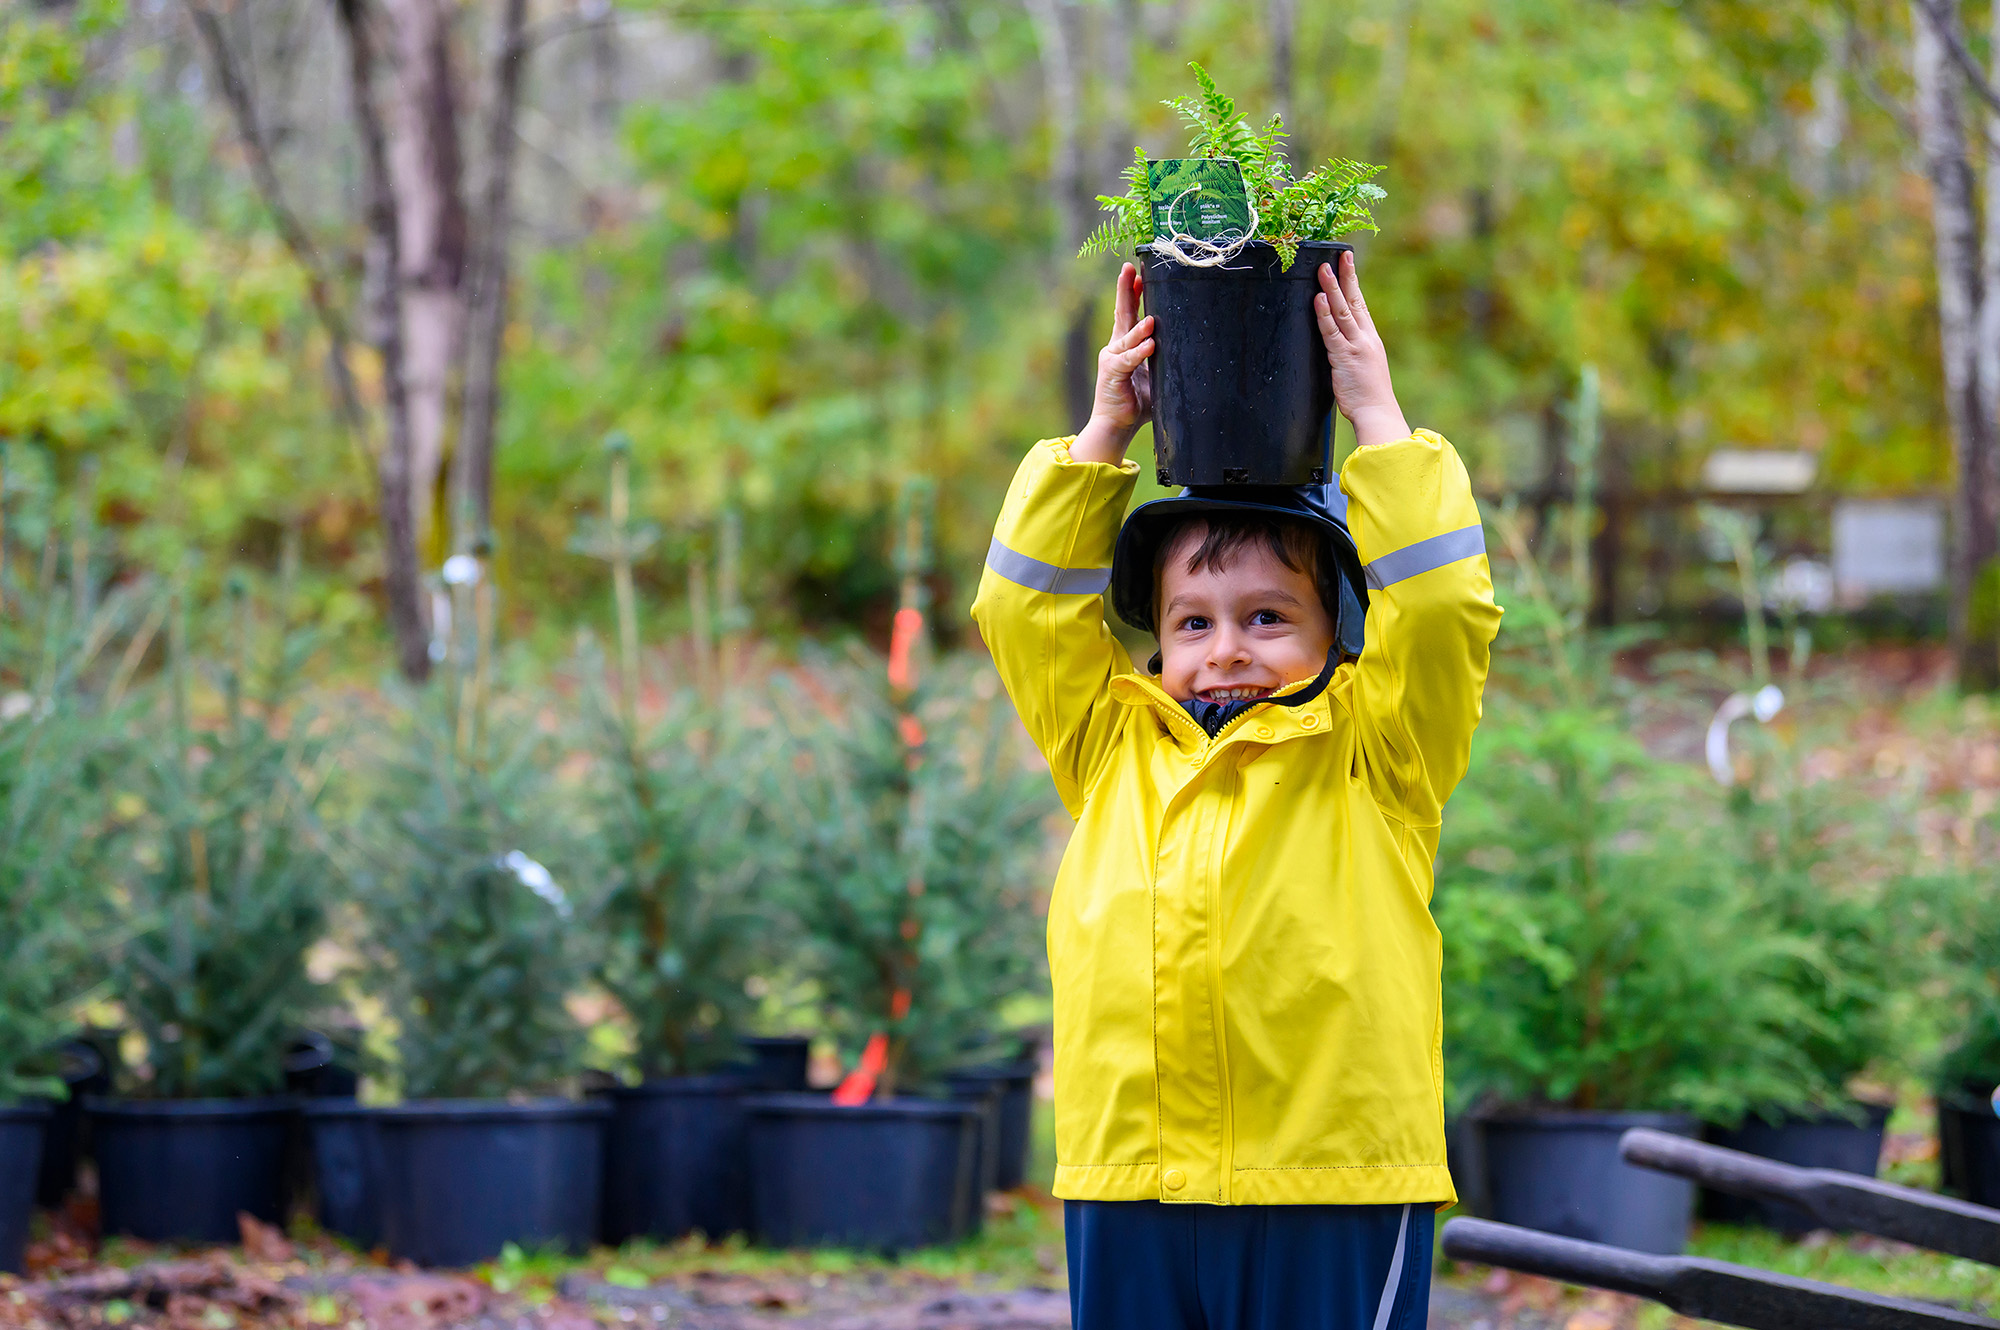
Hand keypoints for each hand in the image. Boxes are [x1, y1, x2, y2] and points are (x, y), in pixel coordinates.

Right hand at [1070, 263, 1154, 464]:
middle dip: (1125, 290)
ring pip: (1127, 338)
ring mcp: (1112, 359)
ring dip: (1140, 328)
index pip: (1129, 313)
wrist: (1116, 426)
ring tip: (1152, 320)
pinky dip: (1139, 353)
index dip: (1133, 292)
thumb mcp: (1156, 376)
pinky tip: (1150, 345)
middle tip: (1129, 269)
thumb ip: (1166, 361)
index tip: (1138, 272)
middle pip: (1122, 314)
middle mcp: (1115, 347)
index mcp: (1124, 346)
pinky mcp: (1112, 374)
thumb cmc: (1136, 403)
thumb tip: (1193, 350)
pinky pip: (1128, 361)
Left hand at [1315, 251, 1409, 447]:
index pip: (1361, 305)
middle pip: (1354, 301)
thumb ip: (1353, 352)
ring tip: (1322, 269)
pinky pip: (1331, 332)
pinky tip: (1319, 299)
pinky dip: (1324, 314)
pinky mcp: (1344, 357)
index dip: (1353, 283)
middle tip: (1339, 255)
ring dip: (1332, 288)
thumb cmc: (1369, 396)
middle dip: (1346, 276)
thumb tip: (1339, 343)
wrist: (1377, 413)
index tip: (1348, 264)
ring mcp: (1355, 346)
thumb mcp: (1364, 367)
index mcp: (1370, 339)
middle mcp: (1365, 338)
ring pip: (1342, 311)